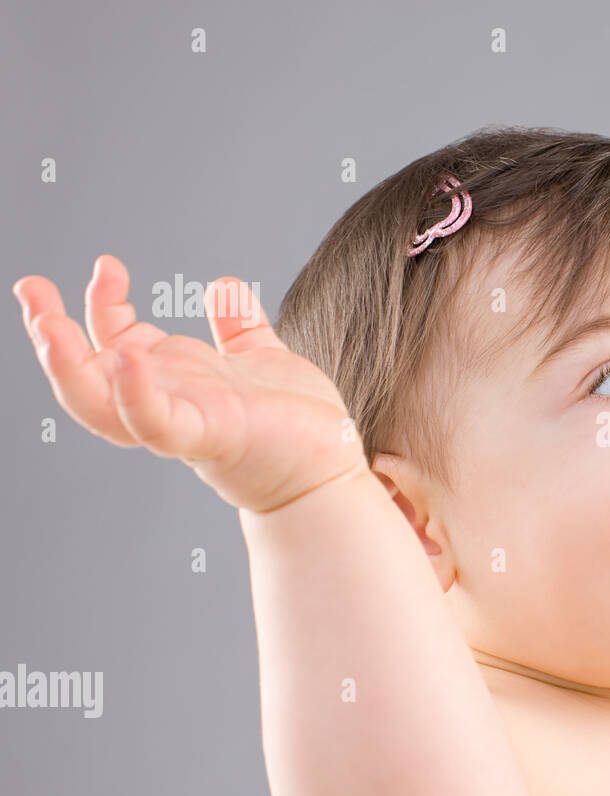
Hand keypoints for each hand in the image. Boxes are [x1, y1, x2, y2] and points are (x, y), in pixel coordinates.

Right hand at [15, 255, 368, 512]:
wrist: (330, 467)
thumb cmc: (296, 424)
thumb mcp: (262, 359)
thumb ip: (239, 326)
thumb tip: (222, 287)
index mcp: (174, 381)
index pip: (113, 343)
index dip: (100, 304)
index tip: (106, 265)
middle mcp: (167, 402)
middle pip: (86, 375)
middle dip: (49, 333)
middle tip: (30, 287)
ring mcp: (183, 422)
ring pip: (100, 406)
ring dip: (67, 367)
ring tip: (48, 325)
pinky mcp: (210, 439)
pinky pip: (157, 424)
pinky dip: (136, 396)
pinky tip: (130, 357)